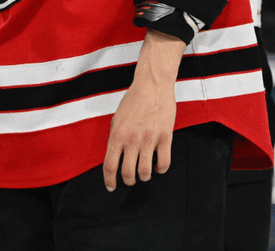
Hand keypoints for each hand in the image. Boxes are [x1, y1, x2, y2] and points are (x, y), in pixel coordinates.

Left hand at [103, 30, 181, 190]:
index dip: (109, 180)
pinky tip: (158, 166)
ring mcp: (149, 140)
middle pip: (128, 173)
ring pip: (145, 172)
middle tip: (129, 180)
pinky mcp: (165, 138)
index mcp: (116, 135)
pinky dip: (160, 169)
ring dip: (143, 177)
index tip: (111, 187)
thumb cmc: (133, 101)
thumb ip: (115, 138)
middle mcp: (131, 140)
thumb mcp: (117, 119)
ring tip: (143, 174)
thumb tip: (114, 157)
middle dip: (128, 181)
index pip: (109, 165)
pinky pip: (164, 163)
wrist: (151, 86)